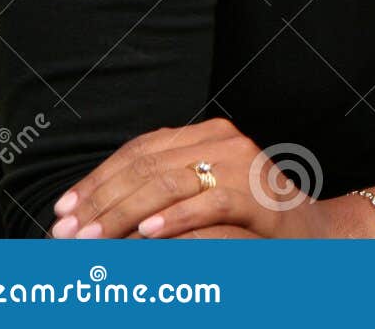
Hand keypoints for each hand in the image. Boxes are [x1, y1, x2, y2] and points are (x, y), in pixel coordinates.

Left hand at [50, 118, 317, 239]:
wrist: (312, 233)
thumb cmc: (248, 219)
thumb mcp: (201, 194)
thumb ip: (159, 190)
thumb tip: (88, 210)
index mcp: (206, 133)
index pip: (139, 150)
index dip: (97, 180)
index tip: (62, 213)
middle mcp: (224, 140)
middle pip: (147, 166)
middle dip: (100, 203)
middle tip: (66, 235)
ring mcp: (243, 164)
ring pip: (169, 183)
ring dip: (123, 215)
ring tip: (93, 241)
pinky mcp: (258, 194)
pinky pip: (209, 203)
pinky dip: (174, 220)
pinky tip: (145, 236)